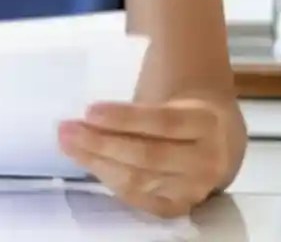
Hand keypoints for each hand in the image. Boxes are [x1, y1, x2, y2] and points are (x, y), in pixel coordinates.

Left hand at [58, 98, 228, 218]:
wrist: (215, 142)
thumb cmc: (180, 110)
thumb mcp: (173, 94)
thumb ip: (140, 91)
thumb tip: (107, 74)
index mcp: (207, 122)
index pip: (163, 122)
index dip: (125, 118)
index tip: (89, 110)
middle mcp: (207, 160)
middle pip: (148, 155)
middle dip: (102, 143)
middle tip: (66, 129)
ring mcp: (193, 189)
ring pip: (139, 179)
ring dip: (98, 162)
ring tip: (68, 144)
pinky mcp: (177, 207)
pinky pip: (136, 196)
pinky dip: (108, 178)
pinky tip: (88, 162)